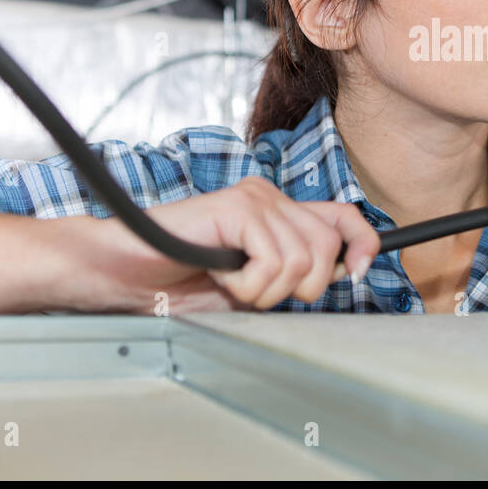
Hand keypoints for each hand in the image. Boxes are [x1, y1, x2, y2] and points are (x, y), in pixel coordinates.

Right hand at [73, 176, 381, 313]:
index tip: (361, 273)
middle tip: (256, 291)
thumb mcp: (253, 284)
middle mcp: (270, 197)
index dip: (364, 243)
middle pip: (328, 246)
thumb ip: (293, 273)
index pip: (344, 216)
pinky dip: (246, 284)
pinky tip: (218, 272)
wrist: (123, 272)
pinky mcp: (235, 207)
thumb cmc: (180, 281)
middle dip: (301, 287)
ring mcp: (253, 198)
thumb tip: (348, 271)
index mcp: (278, 212)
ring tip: (231, 282)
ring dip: (266, 290)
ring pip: (302, 259)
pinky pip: (272, 261)